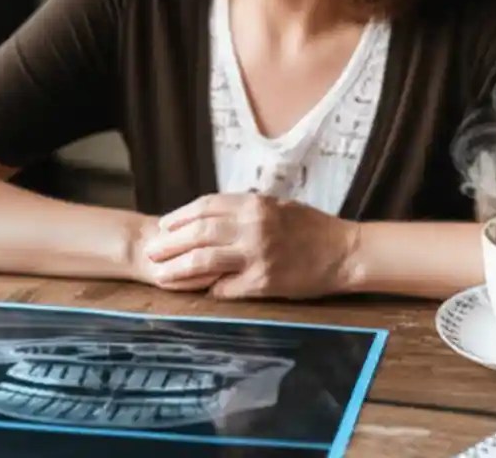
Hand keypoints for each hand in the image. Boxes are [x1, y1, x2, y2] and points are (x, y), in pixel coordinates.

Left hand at [141, 193, 361, 299]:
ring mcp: (257, 255)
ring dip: (178, 269)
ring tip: (161, 275)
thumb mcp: (275, 206)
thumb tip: (208, 218)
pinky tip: (200, 292)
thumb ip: (243, 210)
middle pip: (197, 234)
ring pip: (204, 261)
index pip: (204, 207)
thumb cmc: (310, 227)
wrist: (344, 252)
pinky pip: (225, 287)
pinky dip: (209, 289)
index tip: (163, 227)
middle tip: (151, 252)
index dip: (179, 218)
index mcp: (254, 203)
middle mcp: (252, 226)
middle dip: (169, 244)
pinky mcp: (264, 282)